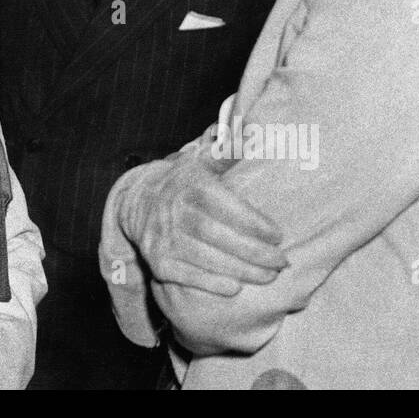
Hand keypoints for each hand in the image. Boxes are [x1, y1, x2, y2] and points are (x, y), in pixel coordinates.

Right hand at [117, 132, 286, 296]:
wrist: (136, 203)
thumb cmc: (183, 184)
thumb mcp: (200, 161)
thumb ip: (226, 151)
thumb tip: (249, 129)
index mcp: (189, 185)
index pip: (223, 204)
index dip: (252, 222)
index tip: (278, 234)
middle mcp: (173, 210)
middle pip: (215, 234)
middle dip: (252, 251)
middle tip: (281, 262)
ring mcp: (163, 237)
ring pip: (204, 257)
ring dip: (239, 270)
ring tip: (268, 276)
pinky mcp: (157, 261)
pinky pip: (185, 275)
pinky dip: (210, 283)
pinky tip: (235, 288)